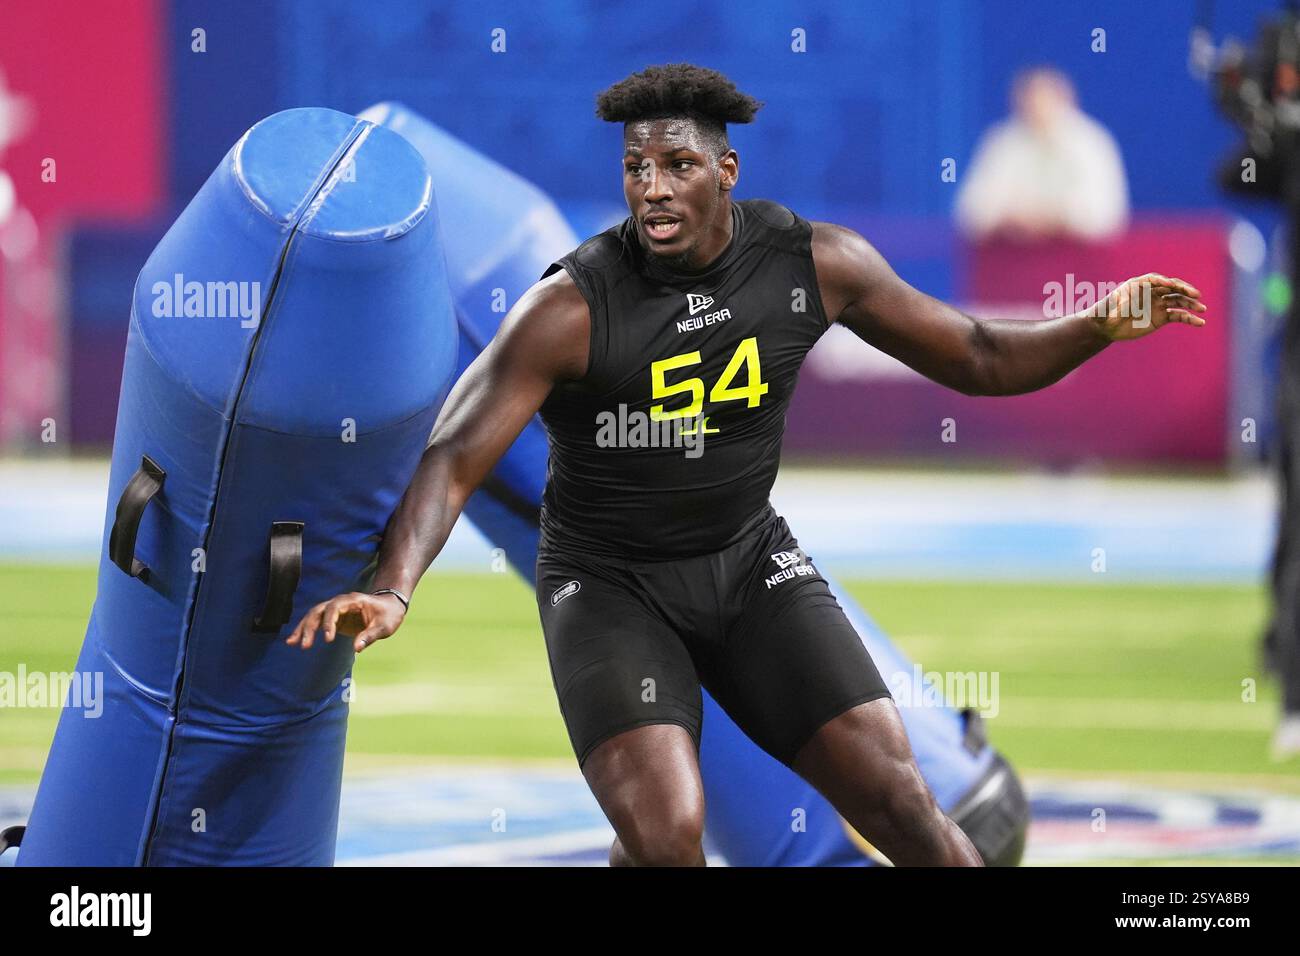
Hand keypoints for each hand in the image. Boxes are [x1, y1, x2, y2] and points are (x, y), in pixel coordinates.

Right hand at [285, 591, 406, 653]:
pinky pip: (315, 622)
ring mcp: (335, 609)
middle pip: (319, 611)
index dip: (329, 622)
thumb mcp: (384, 626)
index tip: (327, 639)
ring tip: (292, 643)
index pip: (335, 608)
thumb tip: (356, 649)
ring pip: (313, 615)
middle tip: (305, 645)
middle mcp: (340, 602)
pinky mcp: (333, 618)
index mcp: (353, 601)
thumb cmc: (388, 615)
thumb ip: (370, 636)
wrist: (389, 607)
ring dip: (303, 628)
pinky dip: (305, 631)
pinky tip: (293, 641)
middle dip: (310, 627)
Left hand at [1089, 273, 1206, 341]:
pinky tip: (1200, 323)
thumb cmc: (1103, 314)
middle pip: (1171, 287)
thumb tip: (1126, 303)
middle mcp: (1152, 292)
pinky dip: (1189, 318)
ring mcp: (1159, 303)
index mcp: (1138, 285)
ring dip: (1191, 304)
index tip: (1170, 285)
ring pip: (1178, 300)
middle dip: (1184, 289)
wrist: (1107, 327)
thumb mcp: (1104, 309)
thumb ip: (1114, 305)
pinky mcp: (1162, 316)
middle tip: (1196, 294)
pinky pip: (1178, 315)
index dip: (1162, 281)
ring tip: (1202, 309)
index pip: (1154, 279)